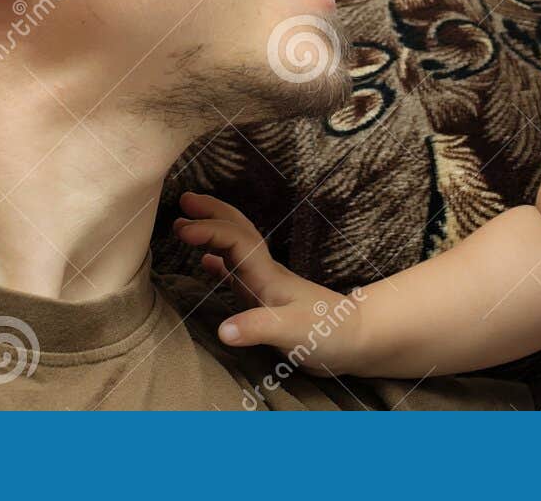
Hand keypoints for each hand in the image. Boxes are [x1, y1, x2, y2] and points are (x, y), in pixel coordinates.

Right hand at [174, 192, 367, 372]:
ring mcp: (265, 286)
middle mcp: (264, 274)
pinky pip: (236, 276)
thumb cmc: (332, 332)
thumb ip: (260, 328)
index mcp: (268, 275)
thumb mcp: (295, 331)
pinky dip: (219, 265)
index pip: (236, 240)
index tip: (182, 227)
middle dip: (212, 213)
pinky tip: (207, 264)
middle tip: (184, 200)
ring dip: (212, 233)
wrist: (357, 340)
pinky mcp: (265, 303)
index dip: (210, 230)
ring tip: (185, 226)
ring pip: (235, 249)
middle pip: (236, 231)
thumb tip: (223, 330)